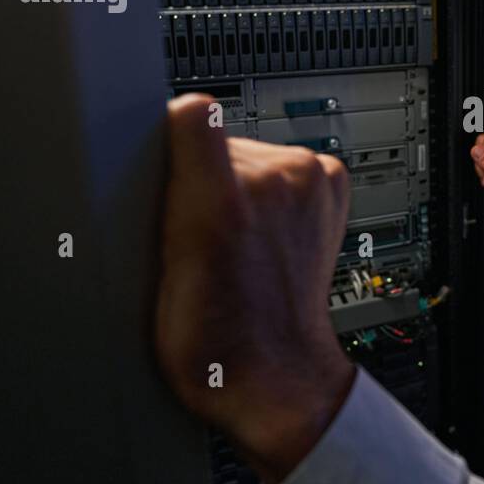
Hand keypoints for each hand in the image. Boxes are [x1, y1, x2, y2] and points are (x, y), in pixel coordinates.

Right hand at [154, 93, 355, 483]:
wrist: (275, 371)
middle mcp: (276, 183)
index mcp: (222, 201)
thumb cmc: (214, 339)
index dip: (170, 136)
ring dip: (237, 183)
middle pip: (214, 138)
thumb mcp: (153, 272)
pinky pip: (285, 164)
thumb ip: (156, 193)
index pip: (191, 112)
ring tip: (235, 238)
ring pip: (248, 152)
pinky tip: (263, 229)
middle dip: (200, 176)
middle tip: (200, 232)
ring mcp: (311, 182)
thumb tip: (161, 136)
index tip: (165, 164)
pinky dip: (272, 188)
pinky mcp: (330, 185)